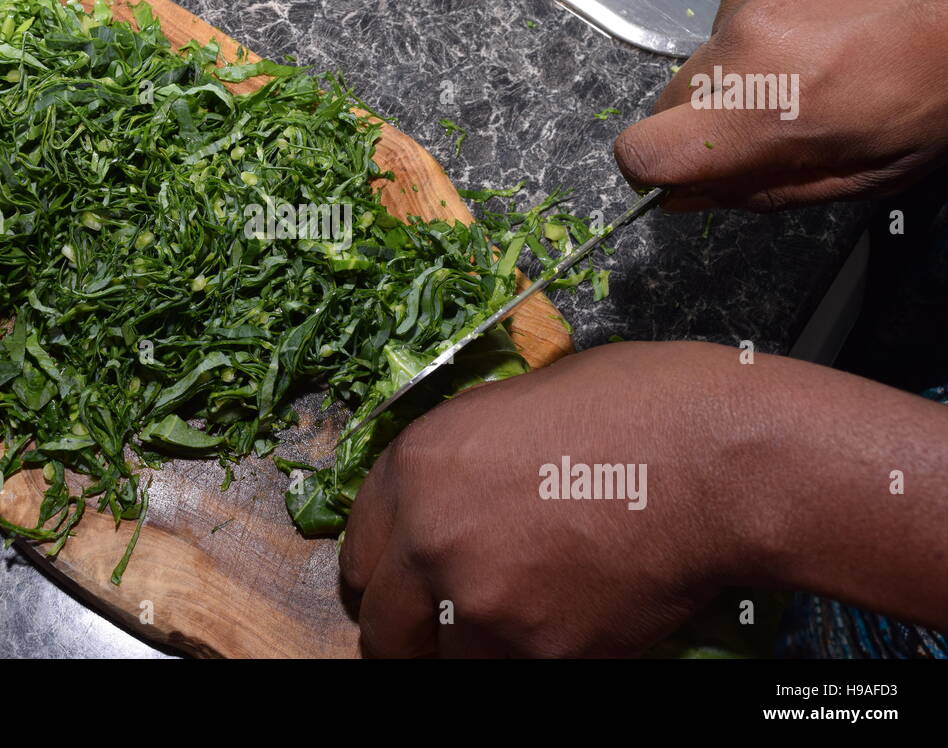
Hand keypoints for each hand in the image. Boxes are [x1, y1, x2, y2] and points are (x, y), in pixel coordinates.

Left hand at [340, 341, 744, 656]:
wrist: (721, 459)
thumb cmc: (636, 407)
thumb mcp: (514, 405)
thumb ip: (455, 463)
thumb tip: (437, 504)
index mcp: (418, 465)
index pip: (359, 549)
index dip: (381, 570)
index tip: (398, 584)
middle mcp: (432, 539)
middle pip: (382, 626)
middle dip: (409, 630)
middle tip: (440, 629)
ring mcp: (484, 605)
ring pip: (442, 665)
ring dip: (467, 654)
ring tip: (511, 629)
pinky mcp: (542, 655)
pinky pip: (510, 674)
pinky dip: (532, 661)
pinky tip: (566, 629)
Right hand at [614, 0, 947, 211]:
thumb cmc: (946, 79)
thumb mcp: (872, 170)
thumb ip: (766, 189)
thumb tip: (685, 195)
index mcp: (767, 107)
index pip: (642, 153)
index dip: (652, 174)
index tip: (690, 174)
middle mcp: (740, 42)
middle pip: (667, 106)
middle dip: (706, 124)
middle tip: (776, 122)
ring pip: (704, 58)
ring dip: (741, 72)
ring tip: (819, 59)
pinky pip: (732, 12)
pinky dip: (764, 27)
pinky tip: (825, 19)